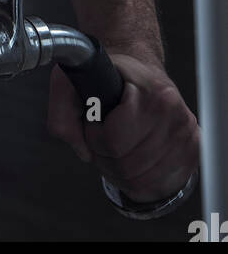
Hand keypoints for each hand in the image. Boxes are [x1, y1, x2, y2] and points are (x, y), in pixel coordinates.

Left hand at [47, 51, 199, 203]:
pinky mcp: (191, 151)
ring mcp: (186, 134)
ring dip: (118, 170)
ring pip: (141, 179)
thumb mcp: (71, 79)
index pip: (115, 140)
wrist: (138, 68)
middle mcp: (174, 114)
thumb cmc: (107, 74)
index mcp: (152, 92)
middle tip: (101, 137)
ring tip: (114, 146)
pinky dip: (136, 180)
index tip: (92, 122)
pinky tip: (129, 158)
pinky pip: (157, 185)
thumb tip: (82, 151)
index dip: (94, 136)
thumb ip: (61, 112)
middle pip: (127, 165)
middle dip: (104, 156)